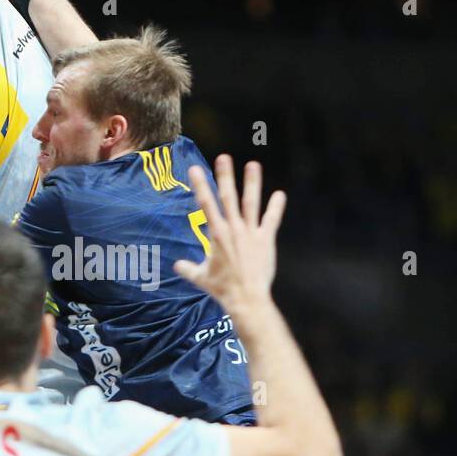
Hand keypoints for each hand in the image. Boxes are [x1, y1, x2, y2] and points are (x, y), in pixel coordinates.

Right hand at [174, 156, 284, 313]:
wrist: (246, 298)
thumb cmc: (222, 288)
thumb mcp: (200, 277)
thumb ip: (188, 268)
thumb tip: (177, 265)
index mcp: (216, 233)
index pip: (205, 204)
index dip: (200, 185)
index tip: (195, 168)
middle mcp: (233, 228)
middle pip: (228, 197)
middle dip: (225, 176)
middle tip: (224, 157)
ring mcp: (250, 233)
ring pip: (251, 203)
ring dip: (252, 183)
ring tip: (253, 165)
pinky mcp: (265, 241)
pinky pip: (271, 221)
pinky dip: (275, 208)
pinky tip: (279, 194)